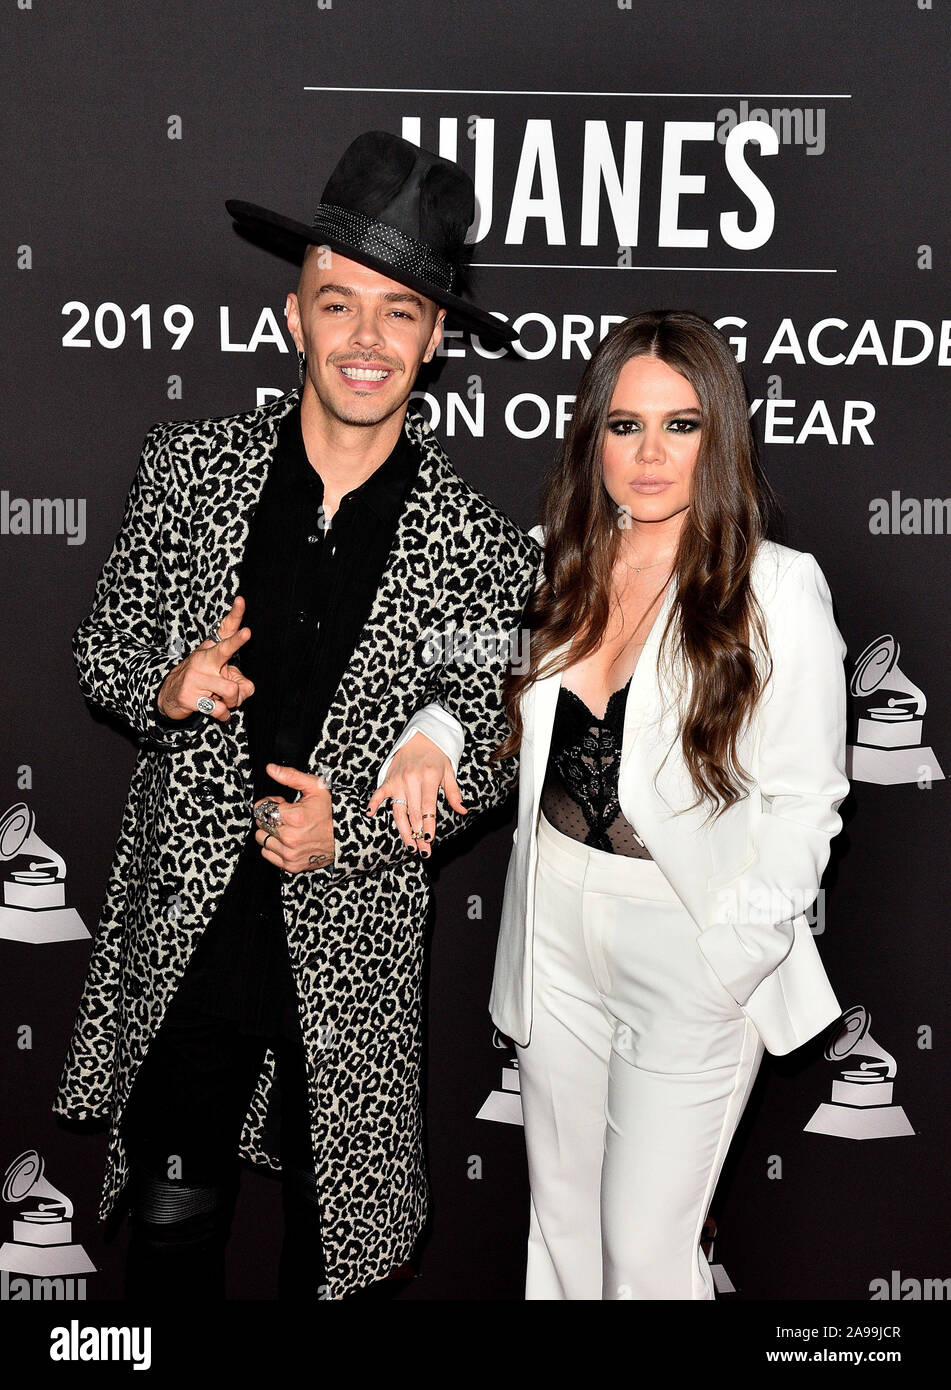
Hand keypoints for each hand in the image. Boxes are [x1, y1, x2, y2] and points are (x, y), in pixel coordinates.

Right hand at [157, 595, 253, 721]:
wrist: (168, 695)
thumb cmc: (202, 682)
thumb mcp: (221, 677)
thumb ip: (239, 682)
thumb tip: (244, 690)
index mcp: (212, 650)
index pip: (225, 629)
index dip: (235, 614)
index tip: (241, 600)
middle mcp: (203, 659)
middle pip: (224, 649)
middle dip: (236, 641)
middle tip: (248, 632)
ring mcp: (196, 677)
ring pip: (231, 691)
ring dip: (233, 702)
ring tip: (222, 700)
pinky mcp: (189, 696)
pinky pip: (219, 709)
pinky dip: (223, 714)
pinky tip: (218, 712)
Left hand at [253, 763, 334, 872]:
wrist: (348, 837)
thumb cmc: (332, 811)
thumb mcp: (316, 788)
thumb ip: (291, 777)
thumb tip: (270, 768)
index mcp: (294, 817)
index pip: (261, 809)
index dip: (270, 803)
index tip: (281, 804)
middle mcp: (290, 837)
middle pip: (260, 824)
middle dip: (270, 817)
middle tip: (286, 816)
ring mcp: (290, 853)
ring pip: (262, 839)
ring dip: (271, 832)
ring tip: (287, 828)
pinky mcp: (291, 865)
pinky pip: (268, 854)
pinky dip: (274, 847)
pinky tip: (288, 840)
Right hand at [366, 731, 465, 857]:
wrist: (420, 737)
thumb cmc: (437, 757)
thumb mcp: (449, 772)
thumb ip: (454, 793)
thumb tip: (462, 810)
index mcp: (429, 778)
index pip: (428, 806)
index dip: (429, 824)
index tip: (429, 839)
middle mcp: (412, 780)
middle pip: (414, 813)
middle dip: (418, 834)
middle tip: (422, 850)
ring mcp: (398, 781)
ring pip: (399, 810)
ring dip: (403, 830)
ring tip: (409, 845)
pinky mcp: (388, 780)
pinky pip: (379, 793)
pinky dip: (373, 802)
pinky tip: (369, 814)